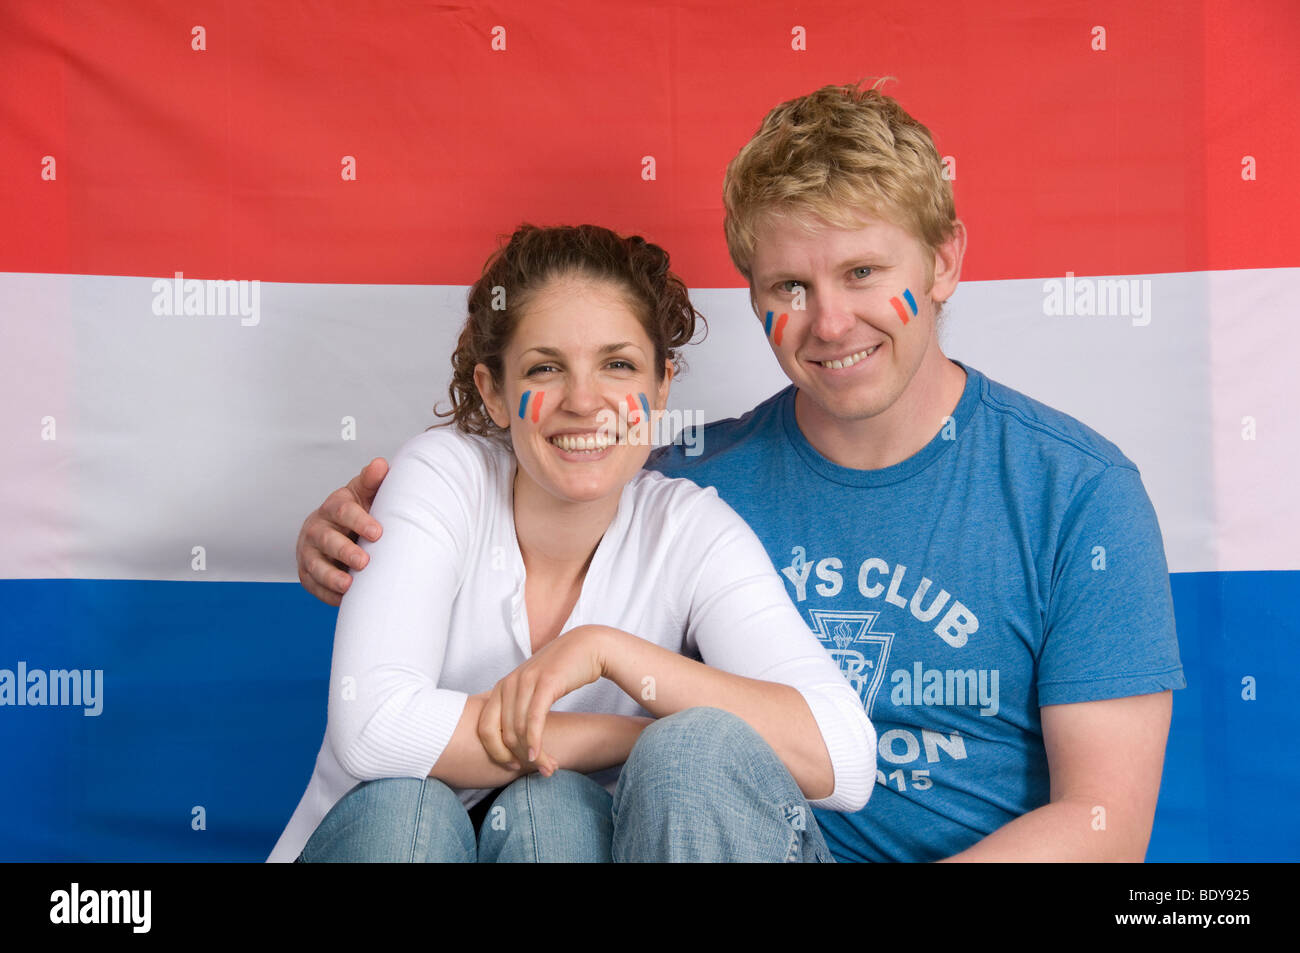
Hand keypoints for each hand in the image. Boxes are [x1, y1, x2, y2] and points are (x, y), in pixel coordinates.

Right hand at [296, 458, 388, 605]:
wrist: (335, 529)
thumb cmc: (357, 510)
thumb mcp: (364, 493)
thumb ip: (372, 480)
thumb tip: (381, 464)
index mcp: (334, 507)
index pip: (343, 511)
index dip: (359, 521)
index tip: (378, 533)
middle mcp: (317, 528)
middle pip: (327, 539)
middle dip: (344, 551)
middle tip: (364, 562)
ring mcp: (309, 551)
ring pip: (315, 564)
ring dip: (331, 576)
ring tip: (348, 585)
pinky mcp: (307, 572)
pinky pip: (313, 584)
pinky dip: (326, 593)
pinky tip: (343, 599)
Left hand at [477, 626, 608, 776]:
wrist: (589, 646)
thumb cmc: (563, 672)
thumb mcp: (534, 688)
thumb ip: (520, 706)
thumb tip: (513, 738)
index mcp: (501, 687)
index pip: (484, 727)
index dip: (494, 751)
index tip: (512, 765)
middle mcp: (508, 684)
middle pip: (499, 733)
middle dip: (514, 757)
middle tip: (534, 770)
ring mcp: (525, 682)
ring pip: (517, 730)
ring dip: (531, 754)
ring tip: (548, 768)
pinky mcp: (545, 683)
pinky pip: (533, 719)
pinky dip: (534, 741)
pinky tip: (538, 756)